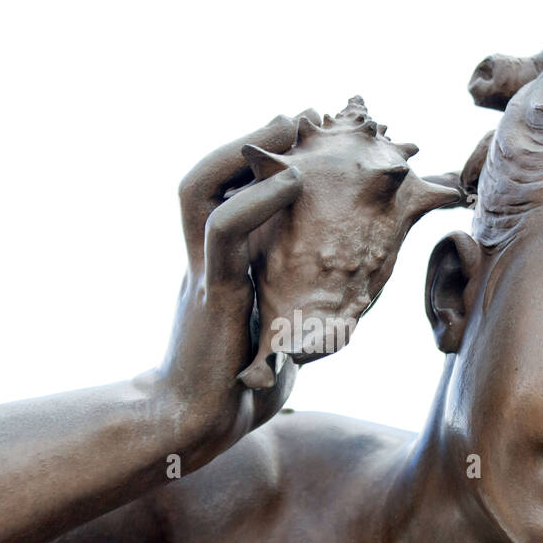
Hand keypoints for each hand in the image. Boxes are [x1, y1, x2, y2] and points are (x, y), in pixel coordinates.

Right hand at [157, 110, 319, 454]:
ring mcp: (202, 270)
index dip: (255, 162)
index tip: (299, 139)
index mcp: (220, 264)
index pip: (224, 193)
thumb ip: (300, 304)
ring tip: (289, 126)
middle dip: (247, 140)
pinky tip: (292, 182)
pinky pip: (224, 231)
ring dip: (244, 150)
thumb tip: (348, 294)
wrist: (194, 425)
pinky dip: (256, 200)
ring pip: (202, 189)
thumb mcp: (279, 330)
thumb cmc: (239, 387)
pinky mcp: (211, 290)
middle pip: (205, 177)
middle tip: (295, 116)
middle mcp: (205, 257)